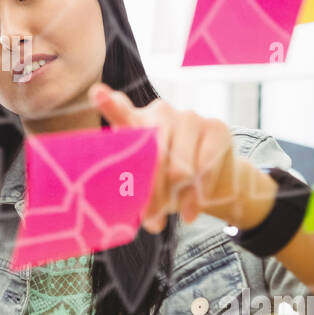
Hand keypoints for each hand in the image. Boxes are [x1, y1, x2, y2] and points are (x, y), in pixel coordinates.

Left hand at [89, 83, 272, 233]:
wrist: (212, 180)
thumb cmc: (167, 182)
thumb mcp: (148, 186)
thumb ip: (141, 193)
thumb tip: (149, 218)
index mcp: (134, 123)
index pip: (120, 110)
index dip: (108, 102)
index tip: (97, 94)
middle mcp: (160, 112)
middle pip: (154, 154)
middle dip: (153, 193)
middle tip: (150, 220)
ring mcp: (189, 117)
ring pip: (180, 166)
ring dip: (177, 197)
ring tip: (176, 215)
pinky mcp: (216, 128)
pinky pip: (206, 167)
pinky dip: (199, 194)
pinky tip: (193, 210)